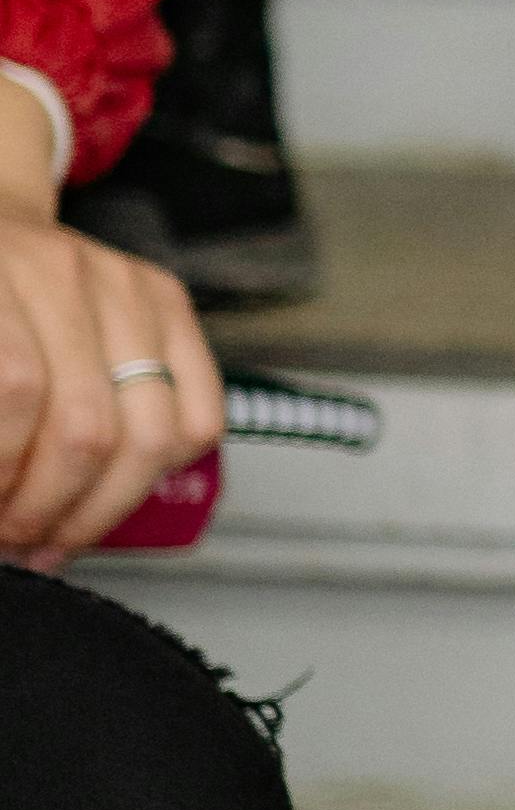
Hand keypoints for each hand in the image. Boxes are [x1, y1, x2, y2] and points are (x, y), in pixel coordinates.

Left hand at [0, 105, 224, 558]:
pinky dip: (158, 473)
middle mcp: (63, 273)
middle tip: (16, 536)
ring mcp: (128, 286)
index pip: (16, 391)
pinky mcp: (170, 304)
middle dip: (47, 509)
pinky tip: (110, 487)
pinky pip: (199, 417)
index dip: (2, 472)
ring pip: (148, 438)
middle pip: (86, 428)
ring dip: (98, 510)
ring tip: (58, 528)